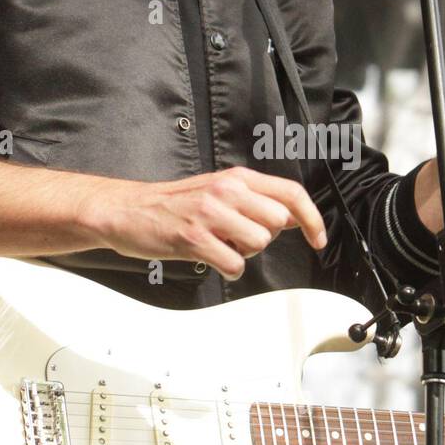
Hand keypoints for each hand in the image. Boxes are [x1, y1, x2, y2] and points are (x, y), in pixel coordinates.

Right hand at [81, 165, 326, 279]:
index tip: (318, 239)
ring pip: (258, 243)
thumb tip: (292, 217)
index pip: (291, 193)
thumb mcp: (217, 190)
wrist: (126, 210)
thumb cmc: (172, 204)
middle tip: (238, 237)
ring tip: (218, 244)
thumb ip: (254, 200)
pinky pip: (234, 264)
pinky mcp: (194, 237)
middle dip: (264, 237)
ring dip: (243, 252)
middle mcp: (226, 190)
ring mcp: (210, 214)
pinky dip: (227, 267)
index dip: (312, 219)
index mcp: (236, 178)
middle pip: (277, 222)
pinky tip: (208, 256)